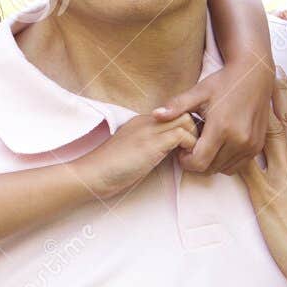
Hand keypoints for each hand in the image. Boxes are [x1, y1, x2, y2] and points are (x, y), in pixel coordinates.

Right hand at [70, 113, 198, 198]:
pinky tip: (182, 161)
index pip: (173, 114)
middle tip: (191, 151)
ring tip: (187, 156)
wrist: (92, 173)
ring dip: (194, 139)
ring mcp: (149, 130)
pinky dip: (189, 148)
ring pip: (187, 120)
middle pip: (184, 112)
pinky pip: (183, 135)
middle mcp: (147, 121)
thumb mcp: (133, 152)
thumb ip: (149, 146)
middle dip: (194, 131)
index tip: (184, 147)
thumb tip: (167, 152)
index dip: (184, 129)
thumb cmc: (109, 170)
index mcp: (142, 122)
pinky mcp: (152, 143)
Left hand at [153, 54, 273, 174]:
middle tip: (191, 146)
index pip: (198, 162)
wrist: (254, 74)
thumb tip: (155, 115)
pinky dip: (225, 161)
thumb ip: (176, 106)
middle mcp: (239, 140)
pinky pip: (237, 165)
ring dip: (211, 162)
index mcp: (221, 128)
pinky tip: (219, 145)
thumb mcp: (198, 92)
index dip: (185, 160)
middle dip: (196, 161)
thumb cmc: (223, 82)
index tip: (182, 148)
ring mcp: (250, 145)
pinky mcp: (258, 146)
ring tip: (205, 144)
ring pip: (223, 169)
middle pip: (210, 169)